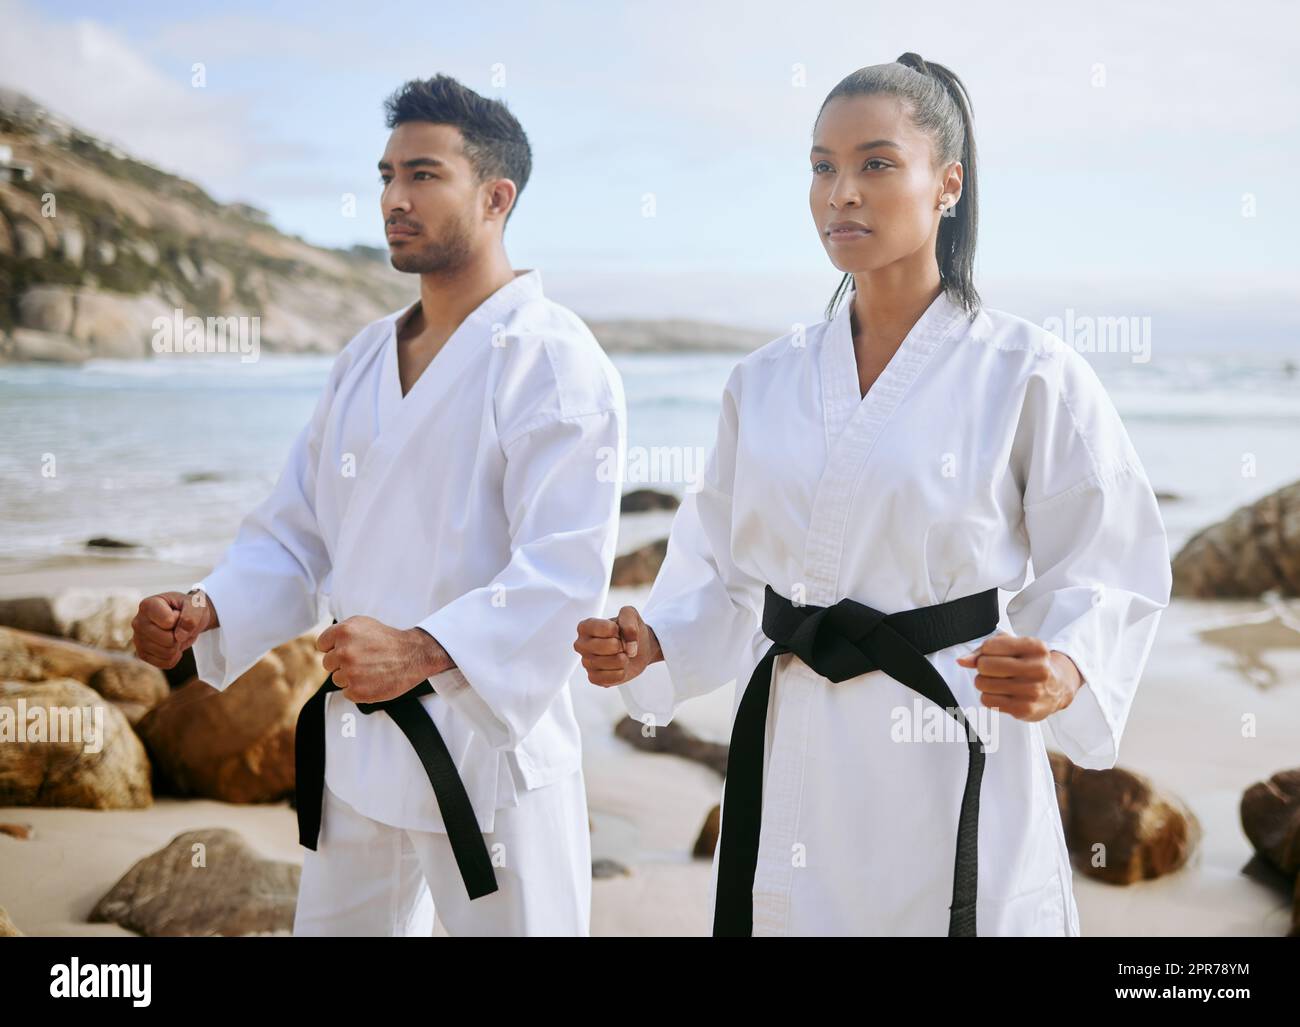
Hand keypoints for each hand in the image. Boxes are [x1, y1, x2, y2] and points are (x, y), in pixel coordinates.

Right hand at [131, 589, 213, 668]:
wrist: (186, 616)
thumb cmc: (188, 607)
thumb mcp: (196, 605)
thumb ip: (191, 616)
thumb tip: (179, 636)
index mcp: (148, 605)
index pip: (168, 622)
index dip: (180, 619)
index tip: (178, 613)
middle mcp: (138, 622)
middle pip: (168, 640)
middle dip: (180, 635)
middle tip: (178, 626)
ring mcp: (138, 640)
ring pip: (167, 653)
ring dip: (178, 645)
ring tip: (175, 633)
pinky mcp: (142, 654)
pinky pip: (165, 663)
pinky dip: (175, 656)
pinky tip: (172, 644)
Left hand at [315, 616, 450, 702]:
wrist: (414, 656)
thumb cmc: (388, 640)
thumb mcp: (364, 624)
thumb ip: (340, 632)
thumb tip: (324, 646)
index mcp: (344, 632)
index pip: (322, 645)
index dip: (334, 647)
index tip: (348, 649)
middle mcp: (344, 652)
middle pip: (328, 663)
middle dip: (341, 663)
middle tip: (362, 660)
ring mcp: (350, 673)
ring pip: (337, 679)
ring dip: (350, 677)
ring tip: (370, 670)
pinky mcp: (357, 691)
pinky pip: (346, 692)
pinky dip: (358, 689)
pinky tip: (372, 680)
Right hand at [574, 606, 660, 686]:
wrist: (638, 648)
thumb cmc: (628, 630)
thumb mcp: (630, 614)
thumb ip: (629, 620)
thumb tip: (629, 646)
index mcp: (585, 627)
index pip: (607, 629)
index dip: (620, 631)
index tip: (618, 631)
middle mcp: (581, 644)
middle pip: (610, 646)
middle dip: (623, 646)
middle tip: (621, 645)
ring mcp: (585, 662)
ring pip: (611, 663)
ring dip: (623, 659)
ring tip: (621, 655)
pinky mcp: (593, 678)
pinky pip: (610, 679)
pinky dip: (621, 673)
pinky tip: (619, 667)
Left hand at [956, 632, 1083, 721]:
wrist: (1058, 687)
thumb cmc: (1029, 663)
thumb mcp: (1013, 647)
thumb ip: (984, 650)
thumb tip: (962, 661)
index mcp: (1036, 647)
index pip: (990, 646)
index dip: (985, 651)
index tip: (994, 654)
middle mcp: (1038, 668)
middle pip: (985, 665)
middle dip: (983, 667)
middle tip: (993, 670)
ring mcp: (1033, 691)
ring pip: (983, 684)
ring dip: (984, 682)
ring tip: (997, 681)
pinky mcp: (1025, 709)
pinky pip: (987, 700)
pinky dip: (988, 696)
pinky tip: (1001, 693)